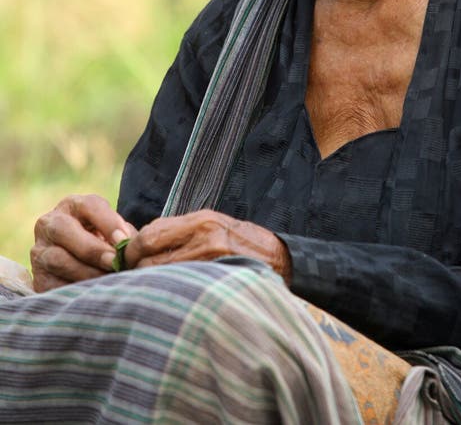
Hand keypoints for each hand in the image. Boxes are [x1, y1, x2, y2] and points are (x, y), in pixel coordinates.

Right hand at [31, 194, 136, 291]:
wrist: (79, 263)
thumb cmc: (104, 242)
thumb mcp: (113, 232)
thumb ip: (123, 235)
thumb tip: (130, 247)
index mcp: (73, 205)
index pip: (89, 206)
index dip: (107, 222)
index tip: (123, 241)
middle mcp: (50, 223)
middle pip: (64, 230)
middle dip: (92, 249)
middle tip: (114, 263)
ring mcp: (40, 250)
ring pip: (57, 259)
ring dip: (85, 272)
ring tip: (107, 280)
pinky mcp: (38, 276)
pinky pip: (52, 284)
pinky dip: (73, 289)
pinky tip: (91, 292)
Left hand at [124, 210, 291, 283]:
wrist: (277, 259)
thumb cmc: (240, 240)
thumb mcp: (212, 223)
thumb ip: (179, 230)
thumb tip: (142, 240)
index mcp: (201, 220)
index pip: (151, 233)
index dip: (133, 248)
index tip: (127, 256)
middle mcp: (205, 238)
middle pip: (150, 256)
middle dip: (136, 268)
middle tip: (132, 275)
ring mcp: (210, 263)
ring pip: (161, 276)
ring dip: (149, 282)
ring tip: (148, 286)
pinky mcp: (215, 282)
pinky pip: (178, 289)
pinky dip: (167, 292)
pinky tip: (167, 295)